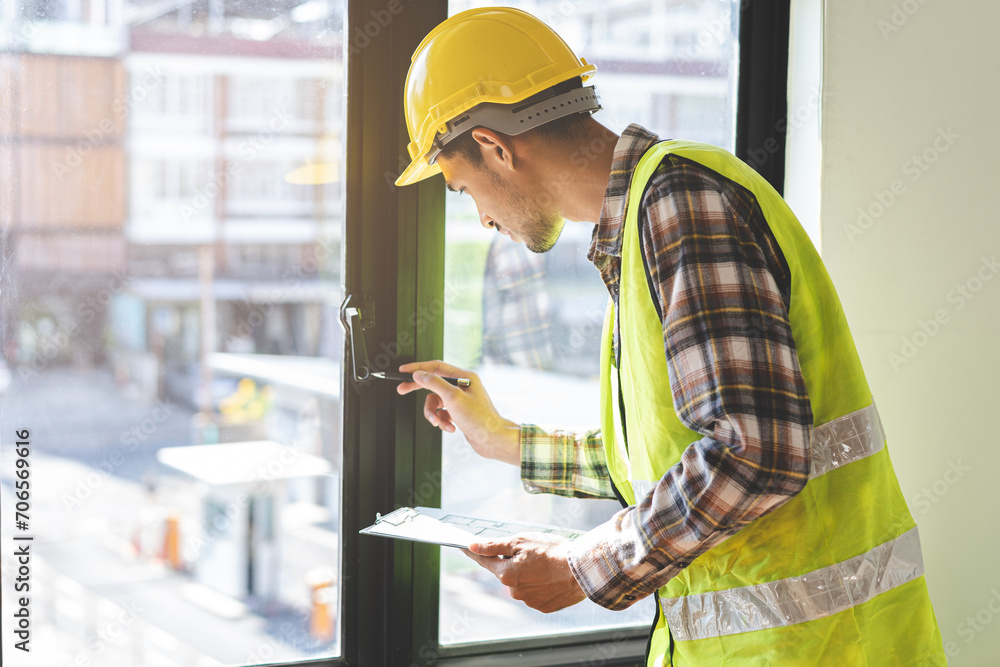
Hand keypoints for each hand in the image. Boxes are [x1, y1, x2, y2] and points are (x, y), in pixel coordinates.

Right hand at [397, 361, 519, 464]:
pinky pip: (443, 413)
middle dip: (418, 389)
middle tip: (402, 390)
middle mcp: (463, 386)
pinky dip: (443, 421)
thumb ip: (434, 383)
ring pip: (436, 402)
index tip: (403, 371)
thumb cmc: (480, 419)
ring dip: (434, 414)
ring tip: (439, 422)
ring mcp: (461, 399)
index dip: (418, 368)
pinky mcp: (460, 412)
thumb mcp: (452, 398)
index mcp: (464, 377)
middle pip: (433, 383)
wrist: (493, 440)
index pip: (436, 367)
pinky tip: (450, 427)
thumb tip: (419, 374)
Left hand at [464, 533, 586, 612]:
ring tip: (547, 564)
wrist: (582, 570)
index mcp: (506, 574)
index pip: (485, 561)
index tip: (465, 547)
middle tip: (532, 552)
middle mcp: (514, 591)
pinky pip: (536, 593)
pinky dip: (541, 584)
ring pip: (523, 583)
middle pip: (507, 572)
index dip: (476, 552)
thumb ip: (495, 545)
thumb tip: (473, 546)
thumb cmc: (553, 552)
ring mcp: (529, 601)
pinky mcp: (543, 607)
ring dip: (529, 574)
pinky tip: (552, 576)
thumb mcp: (521, 541)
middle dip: (514, 562)